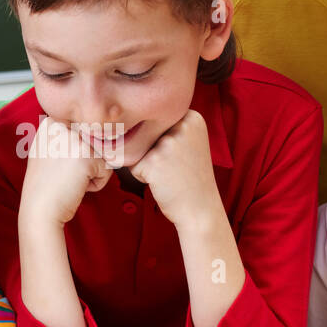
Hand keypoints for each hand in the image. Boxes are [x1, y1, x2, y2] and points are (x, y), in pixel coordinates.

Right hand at [20, 115, 111, 226]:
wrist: (39, 211)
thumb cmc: (46, 186)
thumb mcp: (48, 151)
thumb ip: (66, 137)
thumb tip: (99, 131)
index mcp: (51, 122)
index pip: (84, 133)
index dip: (76, 155)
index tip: (58, 166)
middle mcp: (62, 125)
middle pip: (94, 142)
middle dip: (85, 162)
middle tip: (63, 175)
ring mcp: (74, 139)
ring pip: (102, 154)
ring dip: (92, 171)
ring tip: (69, 180)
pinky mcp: (87, 156)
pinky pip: (107, 169)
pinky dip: (96, 183)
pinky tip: (75, 186)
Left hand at [128, 110, 221, 228]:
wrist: (200, 209)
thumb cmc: (190, 177)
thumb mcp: (189, 142)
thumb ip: (166, 126)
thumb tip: (125, 125)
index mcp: (192, 116)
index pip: (157, 121)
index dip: (163, 141)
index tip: (181, 155)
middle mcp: (181, 125)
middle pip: (146, 132)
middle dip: (153, 150)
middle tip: (175, 167)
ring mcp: (168, 142)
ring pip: (138, 147)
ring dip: (147, 162)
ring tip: (169, 174)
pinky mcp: (154, 161)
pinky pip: (133, 164)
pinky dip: (142, 175)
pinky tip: (162, 182)